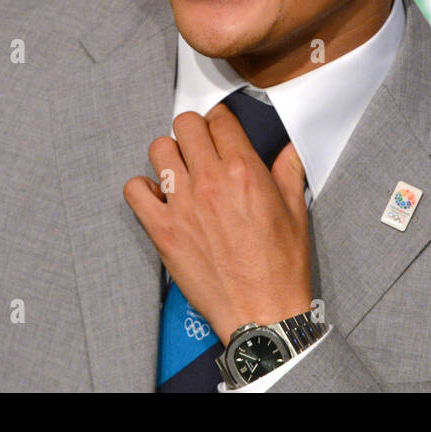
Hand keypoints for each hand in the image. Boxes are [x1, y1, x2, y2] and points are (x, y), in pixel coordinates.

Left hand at [124, 103, 312, 344]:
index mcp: (245, 171)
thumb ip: (289, 171)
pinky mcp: (163, 231)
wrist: (261, 311)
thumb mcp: (296, 210)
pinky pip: (134, 191)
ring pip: (158, 149)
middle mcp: (211, 181)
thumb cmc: (281, 265)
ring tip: (181, 170)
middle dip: (194, 129)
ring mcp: (182, 205)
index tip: (221, 129)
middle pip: (185, 124)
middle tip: (201, 145)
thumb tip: (289, 150)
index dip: (221, 120)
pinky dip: (143, 189)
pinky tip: (160, 197)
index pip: (221, 120)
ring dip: (169, 154)